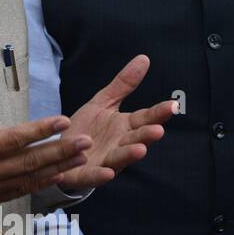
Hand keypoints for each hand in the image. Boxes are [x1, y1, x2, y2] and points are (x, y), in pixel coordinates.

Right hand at [0, 73, 92, 221]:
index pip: (13, 139)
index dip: (40, 130)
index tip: (63, 120)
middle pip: (29, 161)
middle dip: (60, 150)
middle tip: (86, 140)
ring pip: (29, 179)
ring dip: (57, 168)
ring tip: (81, 157)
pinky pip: (18, 192)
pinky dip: (40, 184)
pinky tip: (56, 176)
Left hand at [56, 54, 174, 188]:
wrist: (60, 152)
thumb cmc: (86, 128)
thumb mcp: (103, 102)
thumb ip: (123, 84)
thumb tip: (144, 58)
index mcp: (124, 127)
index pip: (144, 118)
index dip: (157, 113)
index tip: (172, 105)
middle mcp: (119, 145)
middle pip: (135, 139)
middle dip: (146, 136)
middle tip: (157, 130)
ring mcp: (105, 161)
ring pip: (119, 158)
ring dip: (129, 154)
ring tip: (140, 150)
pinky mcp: (86, 174)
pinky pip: (95, 176)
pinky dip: (102, 175)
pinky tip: (108, 172)